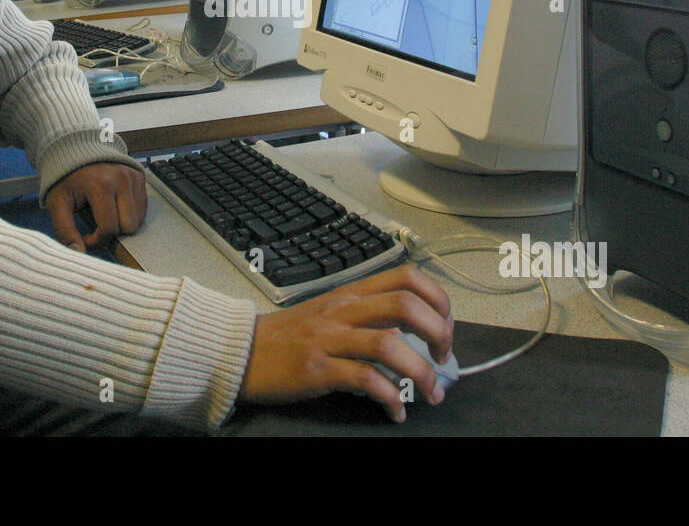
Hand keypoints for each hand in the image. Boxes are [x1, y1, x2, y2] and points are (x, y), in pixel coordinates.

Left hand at [45, 163, 146, 252]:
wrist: (77, 150)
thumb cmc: (66, 178)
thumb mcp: (58, 204)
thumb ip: (65, 231)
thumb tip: (77, 253)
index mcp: (100, 185)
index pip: (109, 228)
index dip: (98, 240)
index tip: (87, 236)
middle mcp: (122, 179)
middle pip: (129, 226)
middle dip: (113, 232)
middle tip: (97, 225)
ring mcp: (133, 177)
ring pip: (138, 219)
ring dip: (122, 223)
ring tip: (105, 214)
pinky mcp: (140, 178)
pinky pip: (142, 208)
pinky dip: (130, 213)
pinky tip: (114, 206)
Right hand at [238, 265, 452, 422]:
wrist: (242, 351)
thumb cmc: (289, 335)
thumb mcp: (331, 313)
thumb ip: (368, 315)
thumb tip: (409, 334)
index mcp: (351, 292)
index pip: (407, 277)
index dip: (438, 299)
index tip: (445, 326)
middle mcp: (344, 309)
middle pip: (406, 305)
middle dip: (439, 333)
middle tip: (443, 359)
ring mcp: (329, 338)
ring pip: (390, 345)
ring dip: (422, 373)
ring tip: (431, 394)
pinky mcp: (317, 369)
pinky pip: (365, 380)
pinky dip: (390, 399)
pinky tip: (395, 411)